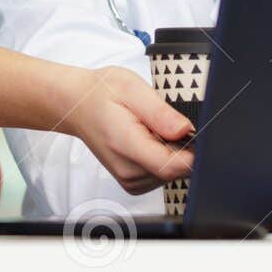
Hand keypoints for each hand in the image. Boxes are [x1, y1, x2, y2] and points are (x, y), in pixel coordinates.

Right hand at [60, 67, 193, 195]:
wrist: (79, 105)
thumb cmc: (102, 93)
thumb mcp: (132, 88)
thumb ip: (160, 112)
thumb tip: (186, 130)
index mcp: (126, 146)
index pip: (173, 166)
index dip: (191, 150)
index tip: (186, 131)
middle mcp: (128, 171)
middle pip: (176, 169)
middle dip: (178, 144)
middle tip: (157, 122)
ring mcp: (130, 180)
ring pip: (172, 172)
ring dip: (169, 150)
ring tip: (147, 129)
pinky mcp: (134, 183)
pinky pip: (162, 173)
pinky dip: (161, 156)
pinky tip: (146, 139)